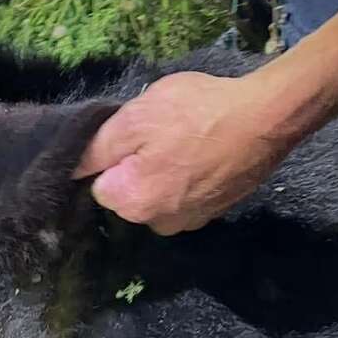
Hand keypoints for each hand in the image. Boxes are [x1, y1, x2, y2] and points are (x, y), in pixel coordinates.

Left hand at [74, 61, 317, 233]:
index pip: (99, 184)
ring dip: (165, 171)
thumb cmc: (196, 113)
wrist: (265, 120)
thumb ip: (97, 149)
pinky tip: (204, 152)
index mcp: (132, 203)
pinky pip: (185, 195)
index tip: (132, 135)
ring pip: (158, 193)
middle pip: (129, 192)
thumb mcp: (134, 117)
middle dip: (137, 165)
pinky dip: (190, 177)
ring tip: (186, 141)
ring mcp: (190, 221)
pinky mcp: (214, 212)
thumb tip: (71, 170)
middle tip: (161, 132)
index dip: (112, 156)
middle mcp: (158, 223)